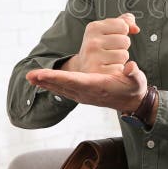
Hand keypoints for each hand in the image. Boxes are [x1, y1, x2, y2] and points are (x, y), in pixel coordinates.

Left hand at [26, 60, 147, 111]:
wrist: (132, 102)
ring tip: (30, 77)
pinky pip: (64, 91)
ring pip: (61, 89)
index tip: (44, 75)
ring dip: (46, 83)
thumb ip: (135, 73)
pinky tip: (42, 81)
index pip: (75, 81)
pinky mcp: (82, 95)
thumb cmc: (134, 88)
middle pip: (63, 86)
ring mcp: (83, 95)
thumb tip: (131, 66)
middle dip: (46, 81)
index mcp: (98, 86)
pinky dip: (52, 86)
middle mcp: (88, 93)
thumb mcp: (138, 80)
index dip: (59, 78)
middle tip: (30, 75)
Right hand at [73, 13, 139, 74]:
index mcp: (93, 28)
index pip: (123, 25)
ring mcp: (93, 58)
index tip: (111, 38)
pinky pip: (120, 68)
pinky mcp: (98, 73)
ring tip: (107, 60)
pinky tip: (106, 69)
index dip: (122, 33)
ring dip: (120, 59)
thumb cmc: (98, 47)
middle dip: (121, 47)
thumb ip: (124, 22)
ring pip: (124, 55)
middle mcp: (92, 42)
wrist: (82, 69)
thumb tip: (136, 29)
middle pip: (125, 41)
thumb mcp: (107, 30)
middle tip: (108, 51)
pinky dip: (117, 70)